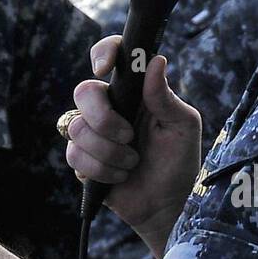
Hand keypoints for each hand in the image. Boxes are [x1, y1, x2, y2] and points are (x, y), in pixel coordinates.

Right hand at [65, 36, 201, 245]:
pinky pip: (75, 155)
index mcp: (133, 92)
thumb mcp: (182, 126)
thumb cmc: (179, 161)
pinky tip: (120, 176)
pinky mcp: (82, 160)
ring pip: (77, 127)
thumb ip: (165, 96)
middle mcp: (109, 107)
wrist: (168, 205)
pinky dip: (101, 169)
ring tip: (132, 163)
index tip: (103, 69)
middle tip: (129, 136)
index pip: (111, 56)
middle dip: (104, 118)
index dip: (102, 53)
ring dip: (108, 151)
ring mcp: (92, 133)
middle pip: (84, 92)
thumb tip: (156, 60)